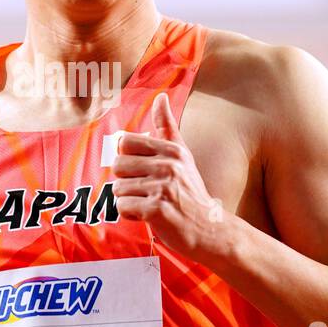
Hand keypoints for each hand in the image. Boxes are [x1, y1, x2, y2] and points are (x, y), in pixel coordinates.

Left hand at [112, 91, 225, 258]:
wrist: (209, 230)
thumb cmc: (190, 193)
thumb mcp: (182, 156)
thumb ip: (167, 127)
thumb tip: (160, 96)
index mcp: (171, 150)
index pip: (125, 142)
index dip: (127, 159)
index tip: (142, 172)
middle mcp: (168, 165)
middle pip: (118, 165)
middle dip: (126, 182)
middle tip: (145, 192)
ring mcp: (163, 187)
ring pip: (119, 189)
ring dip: (129, 200)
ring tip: (149, 204)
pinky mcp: (156, 209)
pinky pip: (123, 206)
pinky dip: (131, 214)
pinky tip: (149, 216)